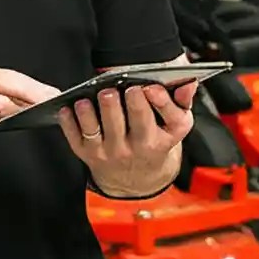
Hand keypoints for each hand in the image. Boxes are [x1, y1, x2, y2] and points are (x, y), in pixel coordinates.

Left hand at [58, 80, 197, 196]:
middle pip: (129, 123)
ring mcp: (112, 153)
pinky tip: (69, 107)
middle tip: (114, 88)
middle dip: (121, 103)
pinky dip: (70, 123)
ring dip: (91, 113)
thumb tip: (189, 81)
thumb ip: (182, 100)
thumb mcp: (175, 124)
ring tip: (88, 98)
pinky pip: (76, 138)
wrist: (139, 177)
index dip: (158, 101)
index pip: (166, 118)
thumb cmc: (156, 139)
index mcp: (164, 137)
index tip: (149, 87)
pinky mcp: (90, 155)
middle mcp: (138, 147)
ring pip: (99, 130)